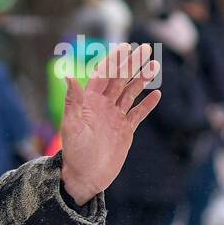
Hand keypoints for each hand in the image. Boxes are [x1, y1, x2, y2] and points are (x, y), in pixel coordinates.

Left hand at [59, 43, 161, 204]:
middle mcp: (103, 107)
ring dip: (142, 80)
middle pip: (120, 80)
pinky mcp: (125, 131)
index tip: (123, 47)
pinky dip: (147, 105)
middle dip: (131, 64)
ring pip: (131, 94)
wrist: (86, 177)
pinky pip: (138, 114)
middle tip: (145, 47)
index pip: (103, 76)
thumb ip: (73, 100)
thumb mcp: (72, 125)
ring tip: (155, 66)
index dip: (113, 61)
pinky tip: (157, 94)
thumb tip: (66, 75)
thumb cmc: (75, 153)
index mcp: (89, 103)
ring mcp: (115, 118)